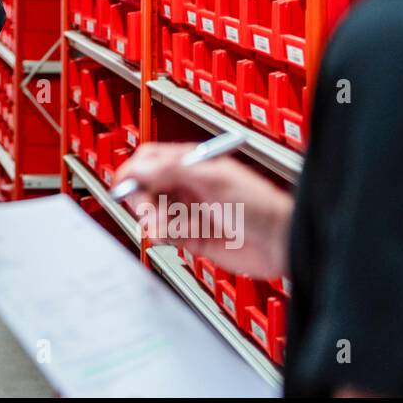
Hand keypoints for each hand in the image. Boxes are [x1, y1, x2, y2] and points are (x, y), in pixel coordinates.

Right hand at [113, 143, 293, 279]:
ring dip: (153, 220)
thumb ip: (172, 171)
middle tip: (149, 211)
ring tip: (168, 227)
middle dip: (142, 199)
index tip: (123, 185)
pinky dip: (161, 235)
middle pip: (145, 186)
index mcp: (191, 164)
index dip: (132, 171)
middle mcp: (186, 185)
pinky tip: (174, 236)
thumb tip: (137, 168)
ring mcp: (188, 211)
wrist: (280, 243)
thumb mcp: (212, 180)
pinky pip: (163, 233)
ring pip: (151, 212)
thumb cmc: (259, 206)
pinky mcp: (190, 236)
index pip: (149, 159)